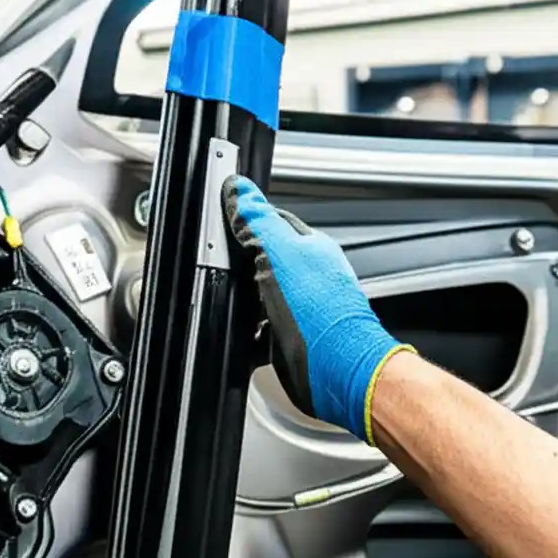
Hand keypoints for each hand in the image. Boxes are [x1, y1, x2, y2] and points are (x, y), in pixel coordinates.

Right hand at [223, 175, 413, 443]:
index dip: (247, 218)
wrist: (336, 367)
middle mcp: (308, 276)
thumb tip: (238, 190)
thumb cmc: (319, 313)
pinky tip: (242, 329)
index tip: (224, 216)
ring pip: (260, 293)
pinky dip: (248, 327)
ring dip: (243, 297)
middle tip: (221, 261)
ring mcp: (300, 308)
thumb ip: (257, 222)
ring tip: (230, 296)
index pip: (272, 221)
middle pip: (264, 258)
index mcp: (310, 248)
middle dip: (241, 261)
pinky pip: (260, 326)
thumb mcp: (278, 254)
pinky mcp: (290, 338)